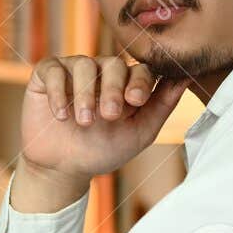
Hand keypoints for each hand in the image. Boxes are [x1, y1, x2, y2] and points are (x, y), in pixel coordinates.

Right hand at [15, 55, 187, 211]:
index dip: (139, 81)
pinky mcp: (47, 75)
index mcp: (126, 82)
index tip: (135, 101)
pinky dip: (58, 92)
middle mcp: (101, 71)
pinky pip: (54, 70)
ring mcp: (73, 70)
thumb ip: (162, 105)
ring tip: (84, 122)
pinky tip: (62, 115)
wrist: (63, 168)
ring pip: (83, 64)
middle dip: (113, 89)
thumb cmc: (103, 150)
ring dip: (85, 94)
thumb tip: (186, 76)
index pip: (139, 68)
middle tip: (110, 116)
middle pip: (113, 64)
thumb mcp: (139, 132)